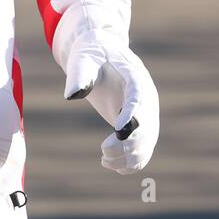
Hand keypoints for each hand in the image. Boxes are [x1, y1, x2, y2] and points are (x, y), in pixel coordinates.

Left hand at [64, 34, 159, 173]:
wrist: (102, 52)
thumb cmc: (92, 53)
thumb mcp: (83, 57)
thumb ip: (80, 74)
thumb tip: (71, 95)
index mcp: (135, 76)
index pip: (138, 98)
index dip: (131, 116)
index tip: (118, 133)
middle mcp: (146, 96)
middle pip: (147, 126)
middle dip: (127, 145)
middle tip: (103, 152)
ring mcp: (146, 111)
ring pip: (147, 141)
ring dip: (130, 157)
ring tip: (104, 160)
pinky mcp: (140, 123)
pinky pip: (144, 147)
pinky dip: (133, 161)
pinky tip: (114, 166)